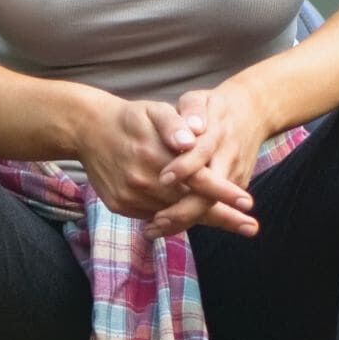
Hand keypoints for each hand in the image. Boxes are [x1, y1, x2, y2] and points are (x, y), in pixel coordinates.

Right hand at [66, 91, 250, 233]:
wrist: (87, 130)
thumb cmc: (129, 118)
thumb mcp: (154, 110)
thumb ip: (174, 123)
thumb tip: (190, 140)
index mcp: (157, 157)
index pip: (198, 180)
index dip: (224, 193)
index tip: (249, 204)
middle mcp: (143, 182)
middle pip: (190, 206)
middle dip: (223, 218)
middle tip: (251, 228)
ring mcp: (130, 197)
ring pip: (173, 214)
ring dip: (201, 220)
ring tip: (234, 225)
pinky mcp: (119, 206)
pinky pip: (153, 215)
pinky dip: (173, 216)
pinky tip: (193, 216)